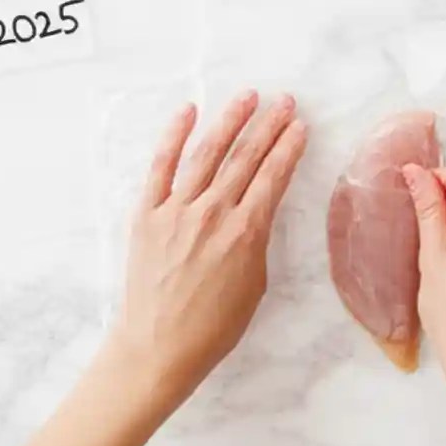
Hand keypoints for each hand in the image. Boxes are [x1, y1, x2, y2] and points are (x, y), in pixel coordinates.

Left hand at [111, 91, 306, 410]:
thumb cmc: (213, 327)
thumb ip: (257, 240)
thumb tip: (257, 210)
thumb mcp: (255, 285)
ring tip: (248, 97)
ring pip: (208, 153)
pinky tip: (188, 112)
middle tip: (283, 102)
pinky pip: (161, 166)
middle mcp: (212, 213)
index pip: (273, 177)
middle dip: (268, 125)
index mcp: (246, 233)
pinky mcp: (146, 214)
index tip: (300, 126)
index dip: (289, 148)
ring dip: (231, 120)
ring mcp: (176, 211)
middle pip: (246, 157)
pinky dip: (174, 136)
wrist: (158, 347)